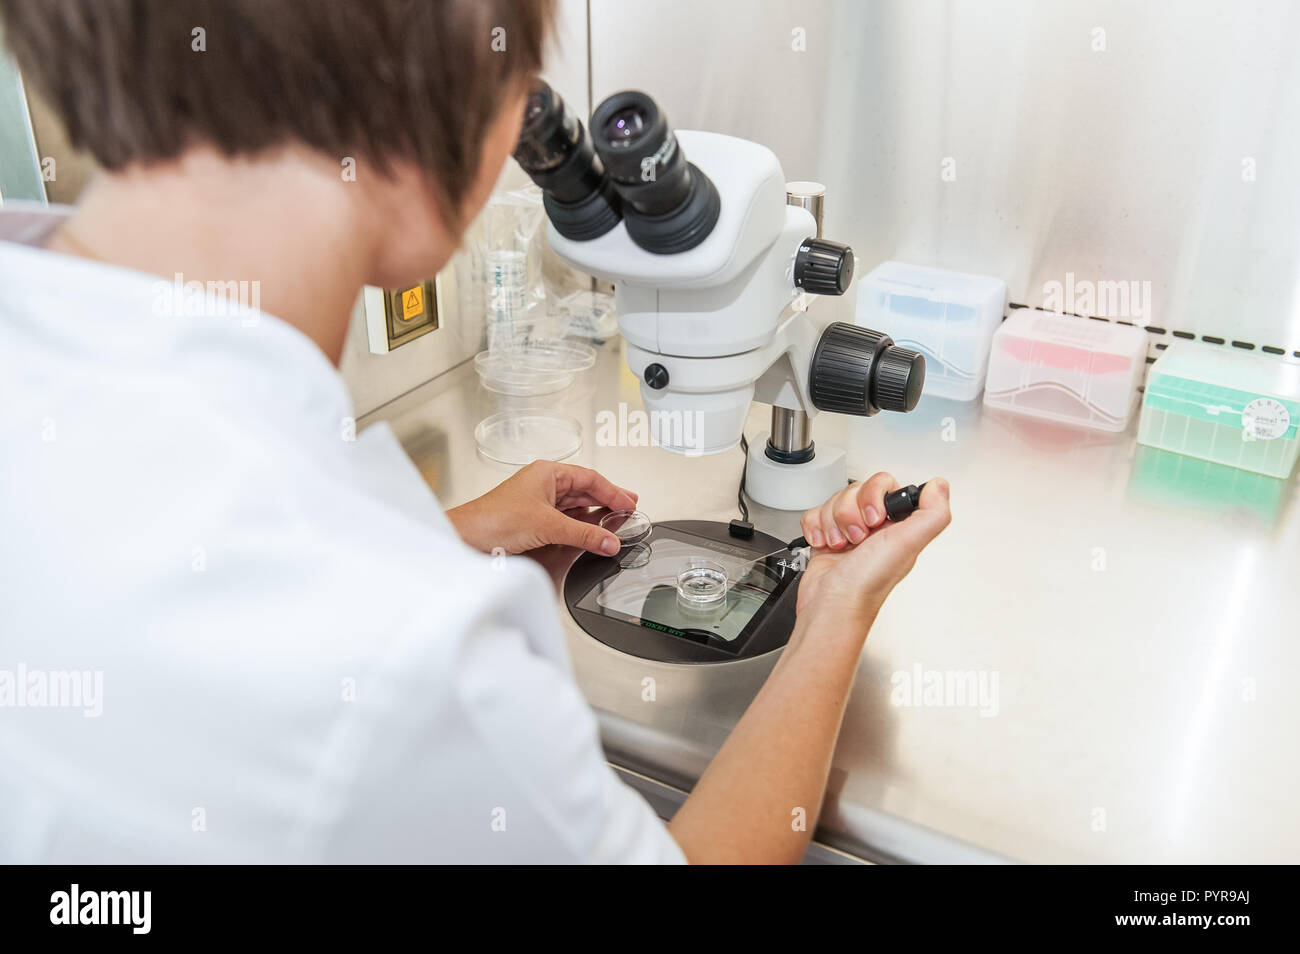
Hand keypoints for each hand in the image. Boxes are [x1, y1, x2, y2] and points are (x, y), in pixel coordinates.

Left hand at [447, 460, 637, 555]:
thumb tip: (609, 540)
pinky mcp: (533, 519)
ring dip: (595, 514)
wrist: (468, 537)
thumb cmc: (494, 519)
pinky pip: (564, 519)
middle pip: (584, 490)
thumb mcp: (548, 526)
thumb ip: (583, 534)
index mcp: (547, 473)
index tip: (629, 504)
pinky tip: (590, 532)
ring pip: (575, 505)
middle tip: (629, 509)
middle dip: (607, 500)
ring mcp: (538, 501)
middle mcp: (543, 484)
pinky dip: (580, 525)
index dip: (613, 491)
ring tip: (615, 521)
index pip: (590, 478)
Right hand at [795, 473, 950, 620]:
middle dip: (849, 512)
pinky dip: (815, 528)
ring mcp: (849, 532)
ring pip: (833, 501)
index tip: (875, 518)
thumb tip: (940, 486)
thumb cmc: (867, 583)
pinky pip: (815, 514)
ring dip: (832, 523)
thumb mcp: (908, 545)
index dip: (873, 496)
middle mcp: (875, 528)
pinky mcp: (827, 537)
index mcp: (898, 526)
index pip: (885, 485)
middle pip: (854, 491)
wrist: (831, 606)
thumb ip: (932, 514)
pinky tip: (824, 544)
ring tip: (840, 545)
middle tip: (857, 537)